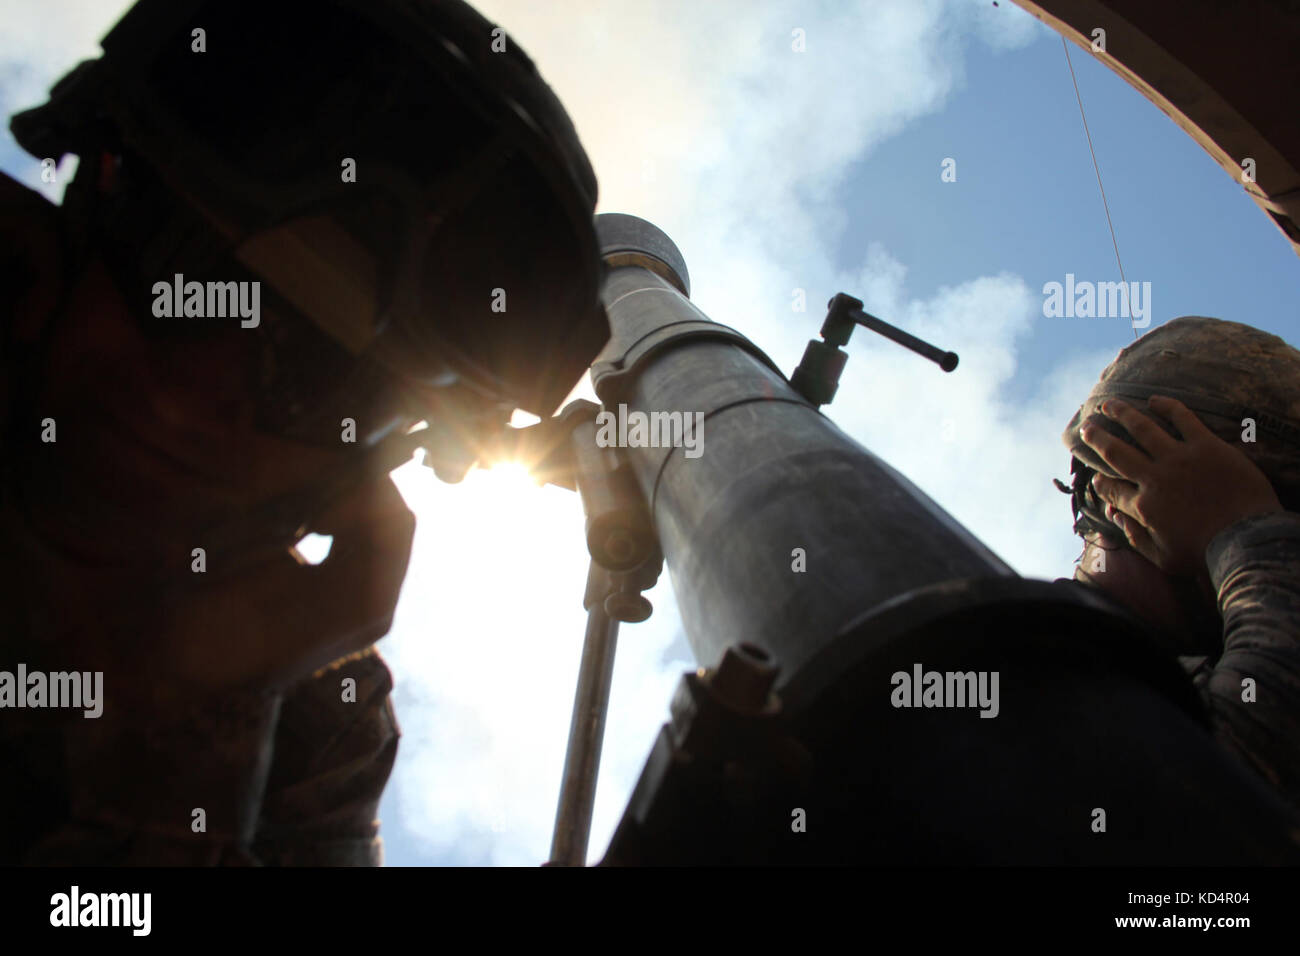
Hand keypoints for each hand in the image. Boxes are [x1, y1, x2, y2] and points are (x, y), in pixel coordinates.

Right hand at [1079, 396, 1281, 575]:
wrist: (1248, 539)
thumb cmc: (1205, 553)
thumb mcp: (1163, 558)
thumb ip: (1135, 537)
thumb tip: (1114, 515)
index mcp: (1142, 506)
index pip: (1110, 488)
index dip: (1100, 482)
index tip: (1096, 477)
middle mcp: (1154, 478)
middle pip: (1116, 452)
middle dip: (1097, 438)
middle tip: (1087, 426)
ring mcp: (1179, 458)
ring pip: (1142, 428)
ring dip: (1122, 413)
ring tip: (1108, 404)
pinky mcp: (1206, 446)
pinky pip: (1183, 419)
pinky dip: (1167, 406)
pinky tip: (1154, 400)